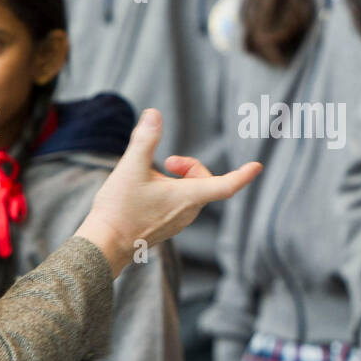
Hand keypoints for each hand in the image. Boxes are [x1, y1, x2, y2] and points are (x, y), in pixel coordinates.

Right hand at [76, 109, 260, 276]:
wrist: (104, 246)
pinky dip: (169, 191)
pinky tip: (144, 192)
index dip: (243, 174)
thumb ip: (145, 139)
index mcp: (188, 198)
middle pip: (204, 182)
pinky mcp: (166, 228)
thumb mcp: (131, 167)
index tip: (257, 166)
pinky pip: (178, 204)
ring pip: (190, 193)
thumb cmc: (119, 209)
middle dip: (189, 166)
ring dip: (177, 179)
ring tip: (148, 178)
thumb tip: (154, 115)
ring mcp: (178, 223)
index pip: (226, 185)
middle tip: (166, 162)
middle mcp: (188, 213)